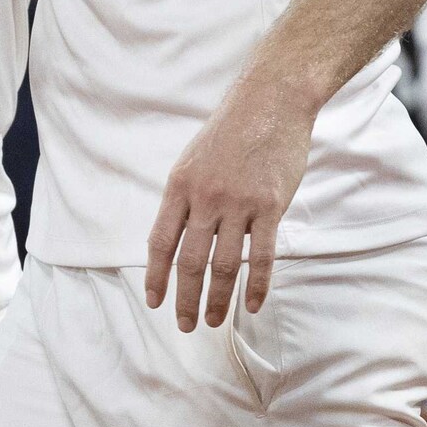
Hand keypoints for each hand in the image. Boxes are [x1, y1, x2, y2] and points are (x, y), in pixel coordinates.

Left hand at [145, 74, 313, 330]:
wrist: (271, 100)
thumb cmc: (232, 130)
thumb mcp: (193, 159)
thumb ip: (186, 197)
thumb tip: (178, 236)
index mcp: (180, 186)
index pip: (160, 241)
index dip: (156, 276)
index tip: (155, 302)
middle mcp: (205, 197)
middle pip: (190, 261)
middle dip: (186, 299)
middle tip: (186, 325)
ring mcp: (239, 203)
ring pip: (224, 265)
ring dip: (218, 299)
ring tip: (215, 321)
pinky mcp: (270, 205)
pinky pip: (261, 256)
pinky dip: (257, 285)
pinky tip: (251, 304)